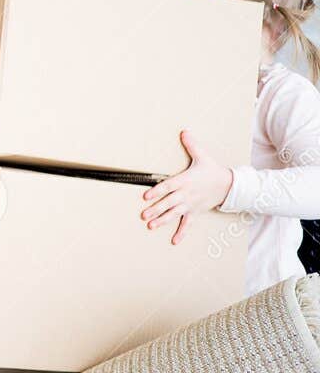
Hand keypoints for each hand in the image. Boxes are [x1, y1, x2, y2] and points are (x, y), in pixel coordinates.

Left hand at [141, 129, 232, 245]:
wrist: (230, 185)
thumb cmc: (212, 171)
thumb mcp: (202, 156)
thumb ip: (191, 145)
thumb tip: (184, 131)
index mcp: (185, 181)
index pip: (168, 186)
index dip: (157, 191)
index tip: (145, 196)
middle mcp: (186, 194)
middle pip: (168, 202)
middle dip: (156, 209)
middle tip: (143, 215)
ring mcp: (190, 205)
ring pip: (174, 214)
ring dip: (162, 220)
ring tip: (150, 226)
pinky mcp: (195, 212)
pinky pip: (188, 224)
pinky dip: (181, 232)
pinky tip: (174, 241)